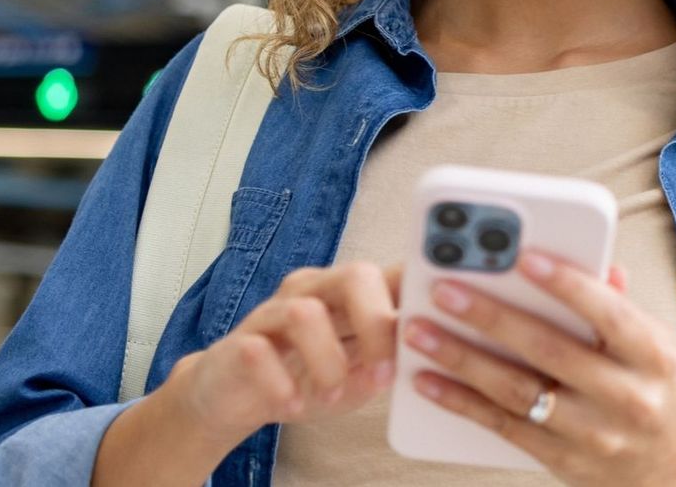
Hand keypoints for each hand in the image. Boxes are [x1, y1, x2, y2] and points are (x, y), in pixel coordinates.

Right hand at [166, 260, 403, 444]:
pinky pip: (258, 351)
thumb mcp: (358, 373)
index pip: (390, 272)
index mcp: (349, 294)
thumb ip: (387, 361)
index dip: (419, 284)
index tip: (440, 312)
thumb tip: (418, 357)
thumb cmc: (306, 378)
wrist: (235, 395)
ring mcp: (273, 313)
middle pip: (354, 276)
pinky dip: (280, 383)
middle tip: (384, 373)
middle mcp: (313, 291)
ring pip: (305, 313)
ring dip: (327, 362)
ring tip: (332, 398)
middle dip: (376, 324)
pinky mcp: (239, 342)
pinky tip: (293, 405)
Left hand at [403, 251, 675, 486]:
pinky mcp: (562, 459)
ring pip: (518, 391)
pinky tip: (428, 380)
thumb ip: (616, 302)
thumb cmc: (652, 385)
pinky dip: (461, 402)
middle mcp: (627, 396)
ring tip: (420, 331)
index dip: (567, 283)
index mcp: (653, 354)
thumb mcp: (652, 340)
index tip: (524, 256)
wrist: (672, 465)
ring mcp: (593, 433)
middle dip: (491, 316)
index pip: (608, 313)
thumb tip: (592, 261)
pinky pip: (503, 427)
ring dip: (462, 359)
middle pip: (549, 351)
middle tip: (445, 289)